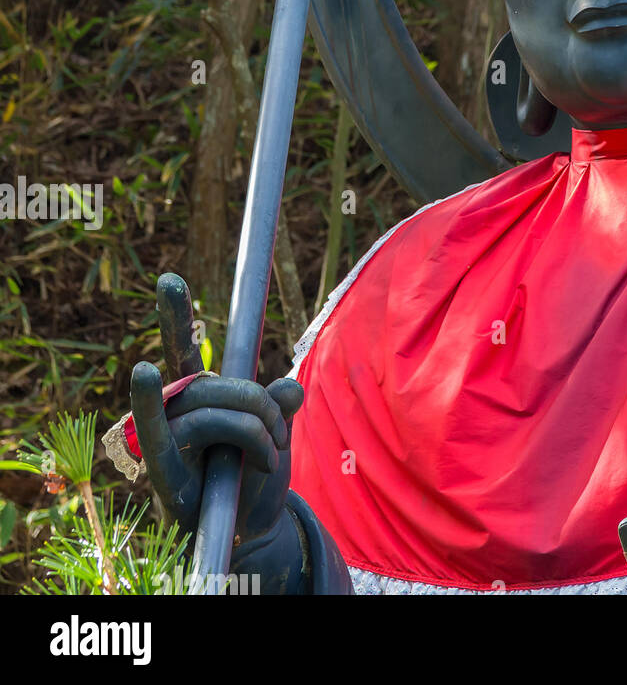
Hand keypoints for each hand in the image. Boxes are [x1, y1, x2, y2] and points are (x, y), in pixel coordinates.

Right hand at [130, 273, 301, 550]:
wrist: (255, 535)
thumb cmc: (256, 482)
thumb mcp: (277, 437)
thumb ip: (278, 405)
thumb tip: (290, 387)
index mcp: (200, 400)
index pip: (187, 351)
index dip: (177, 315)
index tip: (170, 278)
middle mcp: (174, 417)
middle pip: (209, 381)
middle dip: (254, 400)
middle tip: (280, 427)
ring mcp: (165, 446)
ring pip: (209, 408)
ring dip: (254, 429)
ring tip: (271, 456)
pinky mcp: (163, 476)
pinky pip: (164, 435)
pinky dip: (171, 411)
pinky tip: (149, 375)